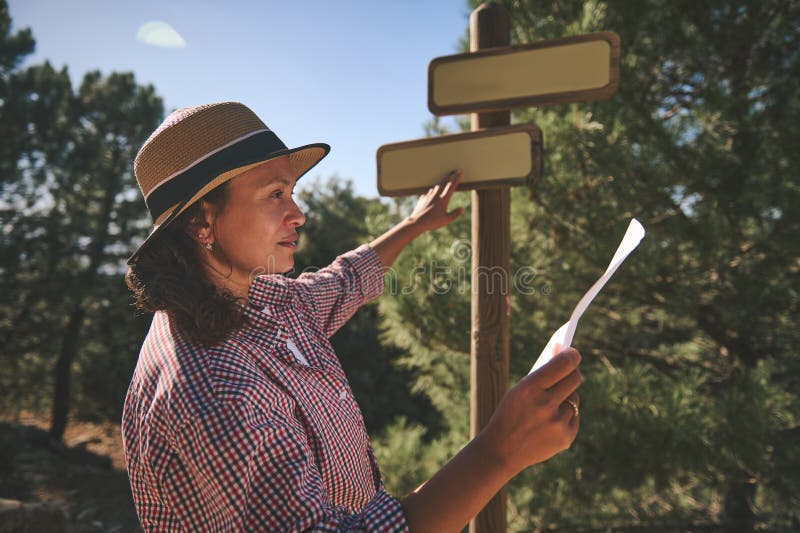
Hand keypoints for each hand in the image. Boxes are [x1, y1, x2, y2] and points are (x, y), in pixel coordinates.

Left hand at [405, 169, 464, 232]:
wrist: (418, 222)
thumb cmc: (433, 222)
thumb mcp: (447, 220)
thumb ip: (455, 214)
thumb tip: (462, 209)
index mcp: (444, 199)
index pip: (451, 186)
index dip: (456, 178)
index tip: (459, 171)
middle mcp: (436, 195)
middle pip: (443, 182)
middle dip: (448, 175)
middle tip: (452, 171)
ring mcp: (428, 196)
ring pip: (435, 186)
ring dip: (440, 183)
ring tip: (443, 182)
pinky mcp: (422, 198)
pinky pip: (428, 193)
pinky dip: (432, 192)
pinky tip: (432, 194)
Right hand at [477, 348, 581, 475]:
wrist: (502, 450)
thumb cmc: (509, 414)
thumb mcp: (518, 391)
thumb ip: (541, 377)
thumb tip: (564, 358)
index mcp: (530, 388)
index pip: (563, 364)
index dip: (571, 356)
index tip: (573, 353)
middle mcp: (546, 404)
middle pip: (574, 379)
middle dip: (572, 372)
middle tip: (569, 369)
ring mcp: (558, 423)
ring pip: (575, 399)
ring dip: (566, 397)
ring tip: (550, 403)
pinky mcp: (566, 437)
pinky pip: (574, 416)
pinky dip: (565, 415)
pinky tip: (551, 421)